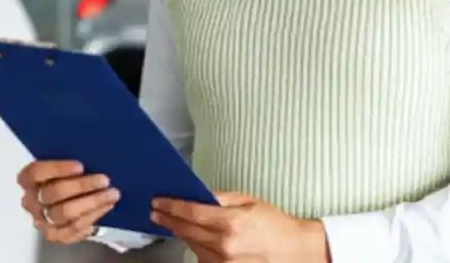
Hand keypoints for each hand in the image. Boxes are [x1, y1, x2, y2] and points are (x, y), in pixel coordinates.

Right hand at [16, 159, 120, 244]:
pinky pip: (74, 227)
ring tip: (112, 193)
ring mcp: (42, 220)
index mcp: (30, 180)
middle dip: (82, 186)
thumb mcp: (68, 165)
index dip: (57, 169)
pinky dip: (93, 215)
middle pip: (53, 193)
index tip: (80, 166)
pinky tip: (106, 206)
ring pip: (65, 212)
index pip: (36, 172)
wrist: (74, 203)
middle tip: (104, 180)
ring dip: (92, 202)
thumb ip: (73, 160)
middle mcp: (32, 201)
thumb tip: (96, 149)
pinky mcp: (56, 235)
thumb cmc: (70, 178)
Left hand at [150, 191, 328, 262]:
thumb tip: (198, 194)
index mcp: (231, 223)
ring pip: (191, 245)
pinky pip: (201, 257)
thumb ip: (222, 198)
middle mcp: (224, 245)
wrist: (293, 251)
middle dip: (169, 220)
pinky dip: (197, 246)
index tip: (159, 202)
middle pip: (186, 230)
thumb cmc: (275, 225)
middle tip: (156, 211)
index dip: (171, 206)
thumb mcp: (250, 202)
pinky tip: (198, 238)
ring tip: (176, 222)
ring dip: (183, 233)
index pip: (191, 212)